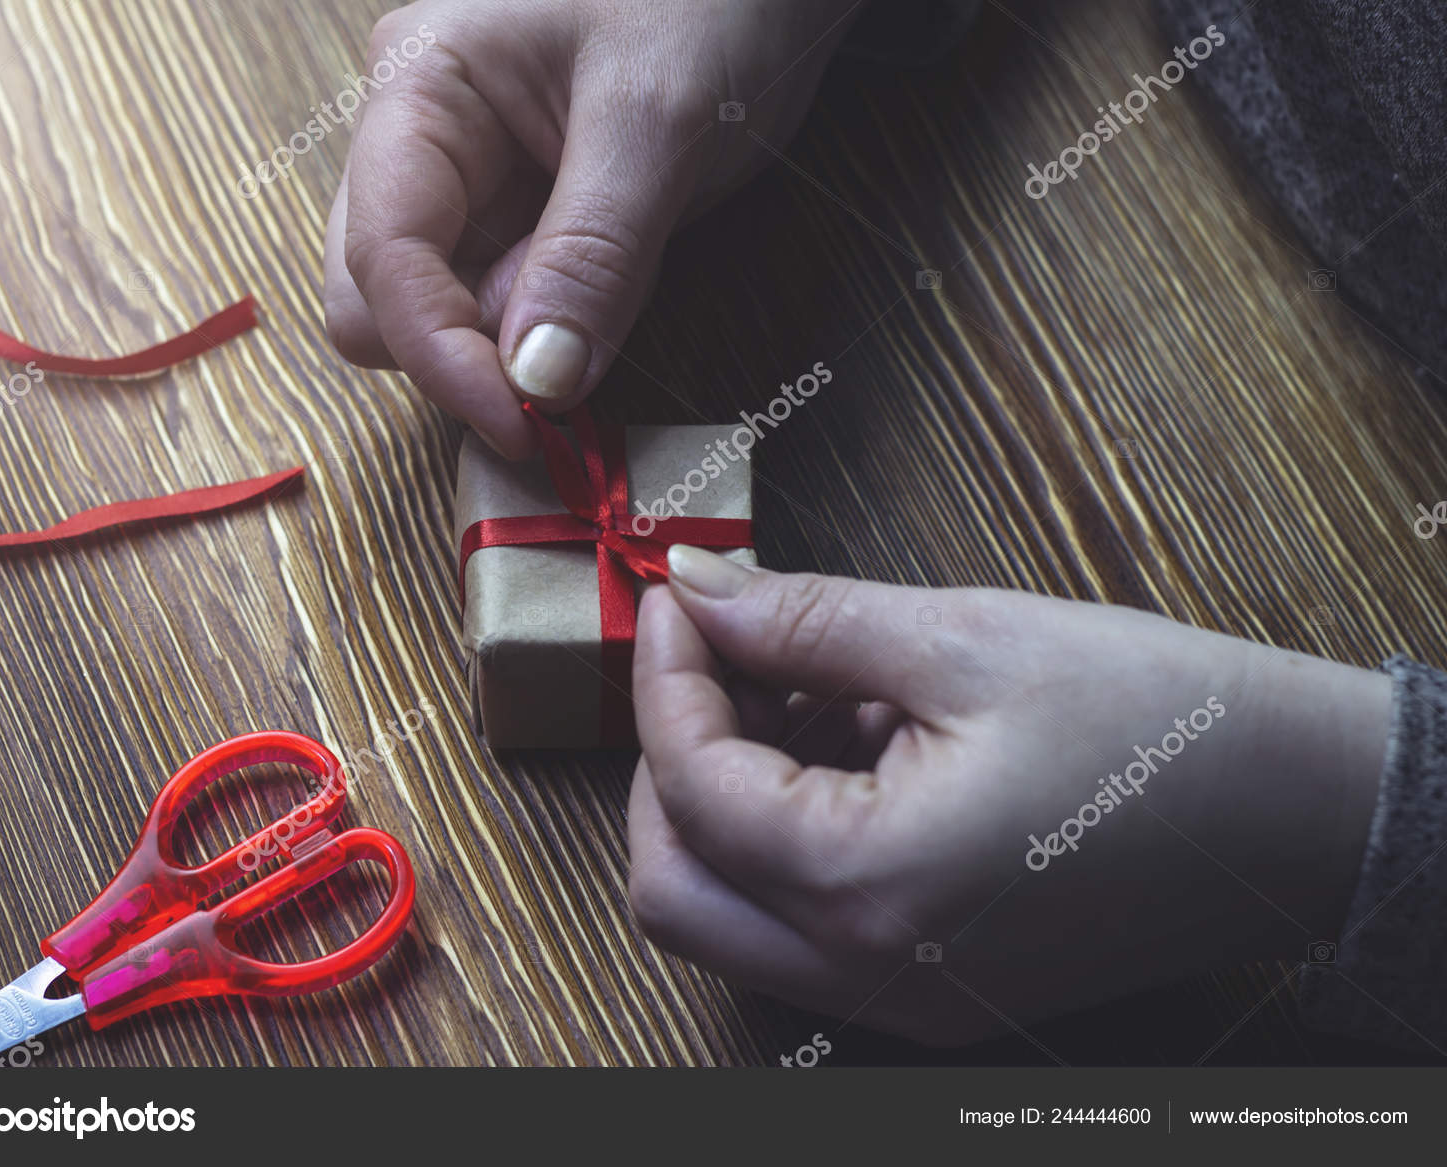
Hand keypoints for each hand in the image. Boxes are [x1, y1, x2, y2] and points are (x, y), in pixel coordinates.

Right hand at [324, 0, 857, 457]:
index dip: (440, 357)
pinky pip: (505, 308)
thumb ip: (593, 252)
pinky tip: (603, 311)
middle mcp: (422, 141)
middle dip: (461, 358)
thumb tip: (536, 380)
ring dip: (508, 353)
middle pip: (380, 300)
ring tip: (610, 306)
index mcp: (421, 87)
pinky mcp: (522, 219)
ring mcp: (469, 183)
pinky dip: (545, 338)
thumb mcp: (657, 119)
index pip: (381, 258)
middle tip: (567, 382)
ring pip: (439, 315)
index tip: (524, 424)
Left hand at [627, 547, 1392, 1044]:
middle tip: (719, 658)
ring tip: (802, 689)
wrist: (1297, 810)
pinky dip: (788, 834)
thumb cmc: (1157, 723)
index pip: (692, 787)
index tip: (684, 595)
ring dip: (725, 796)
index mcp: (871, 887)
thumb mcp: (964, 640)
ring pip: (727, 914)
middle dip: (670, 762)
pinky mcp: (927, 989)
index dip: (668, 675)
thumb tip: (699, 588)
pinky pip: (800, 924)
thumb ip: (803, 619)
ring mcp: (898, 998)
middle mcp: (868, 973)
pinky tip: (851, 741)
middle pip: (673, 888)